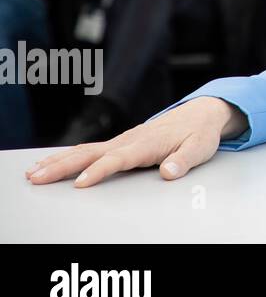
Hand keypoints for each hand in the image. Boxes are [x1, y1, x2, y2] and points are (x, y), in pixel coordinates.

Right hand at [25, 95, 247, 187]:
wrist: (202, 114)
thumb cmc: (200, 133)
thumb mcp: (200, 148)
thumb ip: (184, 160)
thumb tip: (169, 172)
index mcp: (147, 144)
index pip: (117, 159)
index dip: (99, 171)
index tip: (80, 183)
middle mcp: (130, 140)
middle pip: (91, 154)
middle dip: (63, 166)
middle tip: (37, 177)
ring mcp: (123, 141)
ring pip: (85, 151)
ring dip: (58, 161)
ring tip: (33, 172)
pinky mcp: (120, 143)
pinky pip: (89, 150)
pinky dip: (67, 157)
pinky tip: (51, 164)